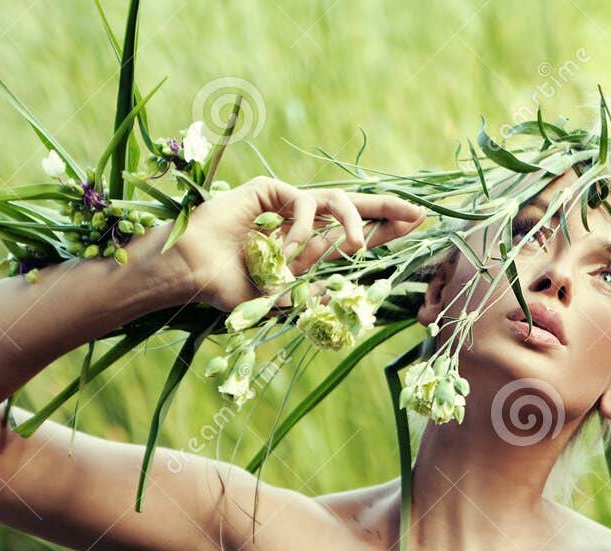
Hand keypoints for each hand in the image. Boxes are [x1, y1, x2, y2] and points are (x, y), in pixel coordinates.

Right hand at [170, 175, 427, 311]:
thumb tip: (338, 298)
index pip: (352, 234)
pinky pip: (305, 202)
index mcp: (304, 248)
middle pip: (354, 208)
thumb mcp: (275, 301)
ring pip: (336, 201)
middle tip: (420, 214)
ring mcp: (285, 205)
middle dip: (388, 209)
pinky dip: (303, 229)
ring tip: (358, 248)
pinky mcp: (269, 189)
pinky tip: (288, 251)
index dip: (384, 228)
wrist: (191, 272)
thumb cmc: (224, 289)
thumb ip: (307, 299)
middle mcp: (299, 223)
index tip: (416, 224)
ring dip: (354, 224)